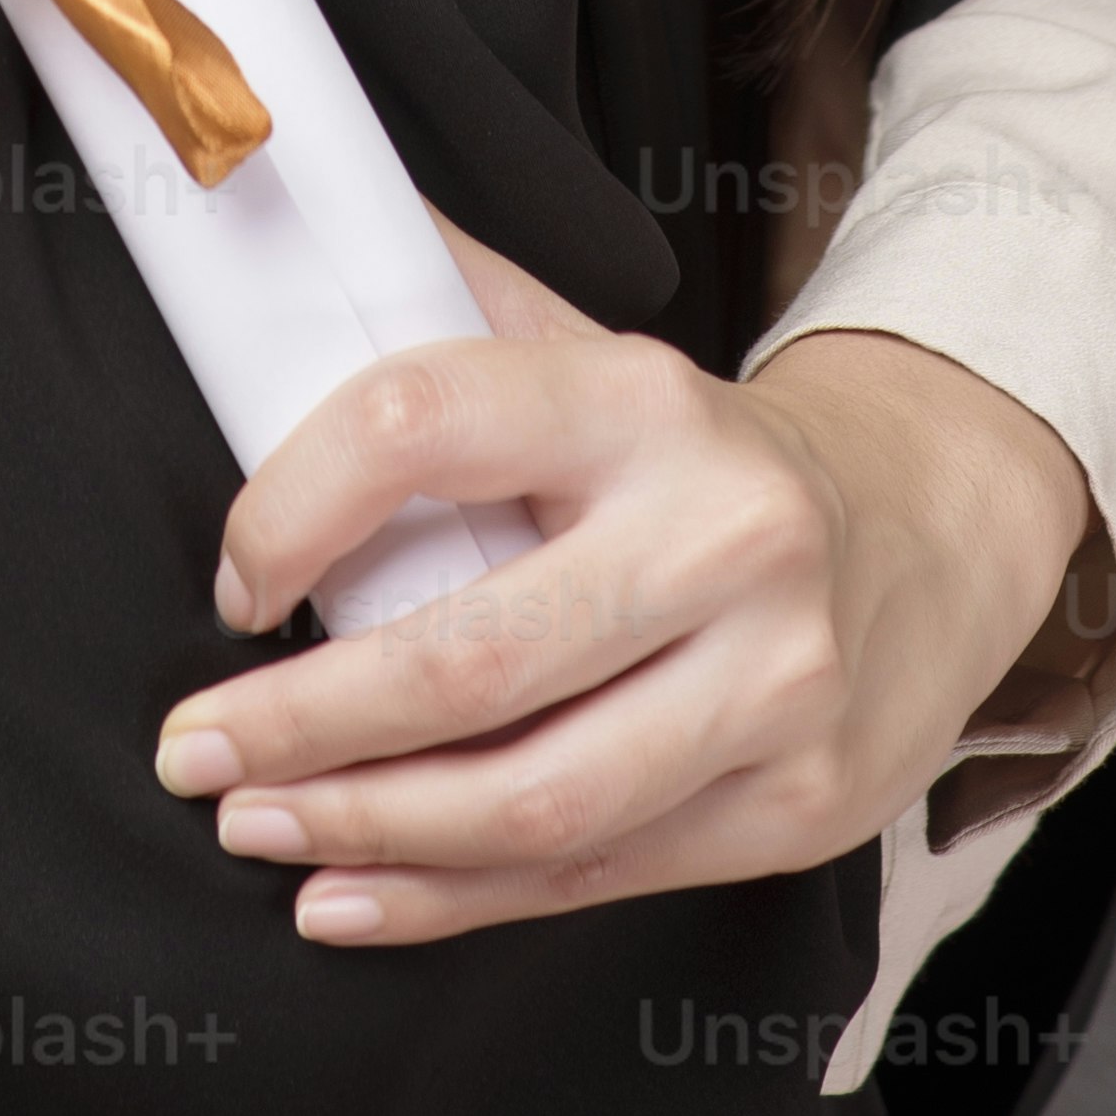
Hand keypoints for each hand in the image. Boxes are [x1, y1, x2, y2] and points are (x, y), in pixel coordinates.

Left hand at [152, 217, 1094, 945]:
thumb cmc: (694, 450)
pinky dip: (453, 899)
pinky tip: (351, 894)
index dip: (296, 507)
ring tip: (255, 827)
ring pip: (532, 795)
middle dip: (304, 721)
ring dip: (365, 829)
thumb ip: (440, 301)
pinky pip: (592, 871)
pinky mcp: (793, 807)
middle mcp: (720, 539)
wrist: (923, 527)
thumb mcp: (587, 348)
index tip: (234, 584)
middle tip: (191, 751)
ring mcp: (773, 685)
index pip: (422, 423)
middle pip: (473, 658)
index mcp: (639, 400)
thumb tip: (269, 217)